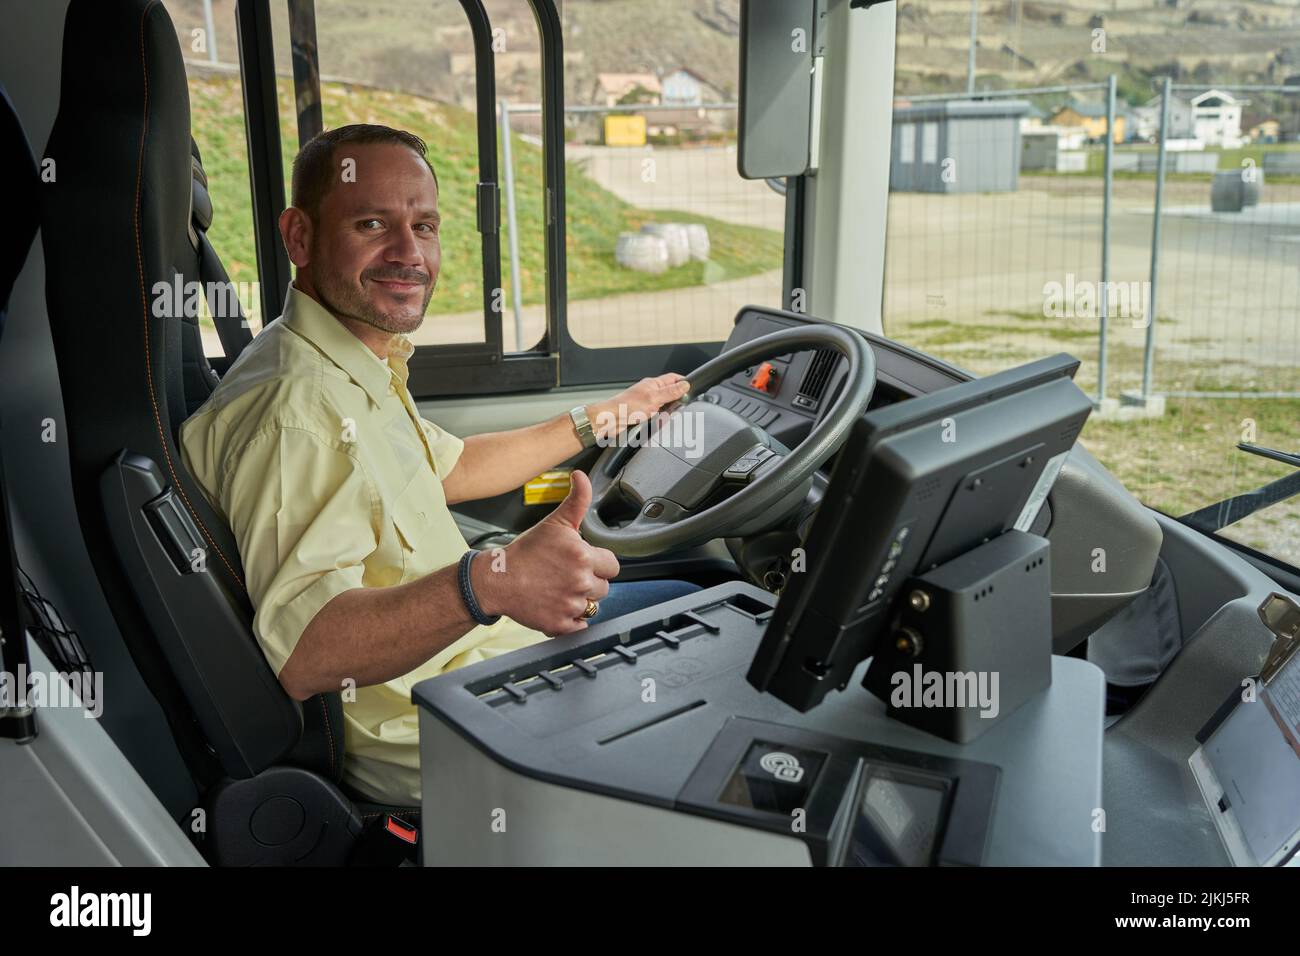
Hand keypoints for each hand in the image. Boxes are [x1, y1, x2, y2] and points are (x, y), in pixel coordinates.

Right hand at [471, 470, 619, 635]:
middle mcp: (581, 582)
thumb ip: (577, 501)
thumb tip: (581, 476)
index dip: (598, 563)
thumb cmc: (525, 552)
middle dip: (589, 581)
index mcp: (583, 556)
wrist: (496, 579)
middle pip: (603, 587)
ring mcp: (571, 605)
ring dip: (580, 600)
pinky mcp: (561, 625)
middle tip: (565, 575)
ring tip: (558, 589)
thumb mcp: (554, 522)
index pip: (612, 565)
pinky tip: (555, 605)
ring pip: (592, 606)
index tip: (582, 563)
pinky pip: (580, 625)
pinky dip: (571, 619)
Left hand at [589, 373, 689, 442]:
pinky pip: (658, 417)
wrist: (610, 420)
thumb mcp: (653, 398)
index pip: (673, 378)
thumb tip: (685, 385)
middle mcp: (650, 392)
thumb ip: (670, 392)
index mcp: (653, 384)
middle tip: (682, 407)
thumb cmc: (625, 407)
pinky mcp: (643, 415)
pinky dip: (660, 421)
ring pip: (665, 407)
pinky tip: (659, 424)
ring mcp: (647, 404)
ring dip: (667, 414)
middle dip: (677, 401)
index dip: (684, 382)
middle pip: (671, 394)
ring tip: (667, 417)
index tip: (693, 388)